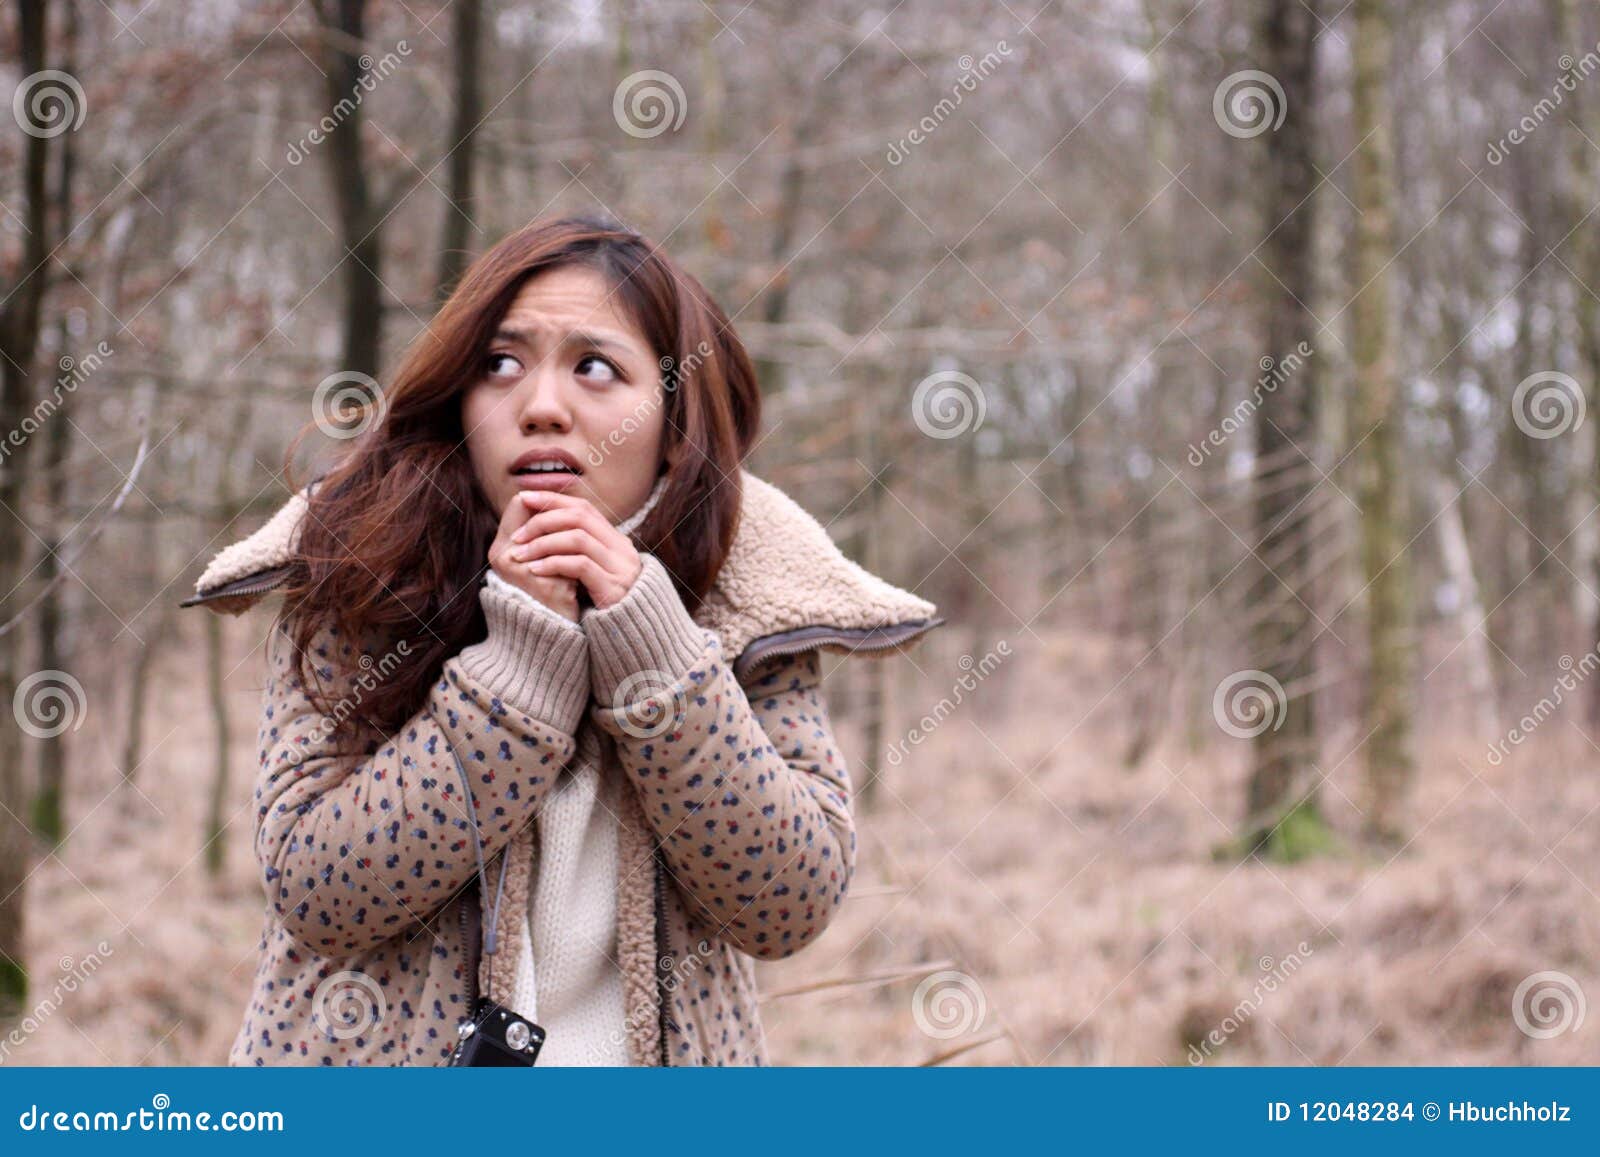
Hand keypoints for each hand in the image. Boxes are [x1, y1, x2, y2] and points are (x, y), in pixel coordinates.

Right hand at [487, 490, 580, 621]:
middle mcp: (503, 558)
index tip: (564, 511)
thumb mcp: (541, 556)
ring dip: (572, 547)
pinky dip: (579, 568)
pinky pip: (568, 563)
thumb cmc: (548, 590)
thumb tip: (556, 495)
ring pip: (556, 538)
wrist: (552, 630)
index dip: (544, 501)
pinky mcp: (543, 589)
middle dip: (562, 523)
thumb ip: (542, 530)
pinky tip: (582, 580)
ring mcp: (521, 574)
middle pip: (538, 516)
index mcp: (500, 547)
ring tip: (581, 559)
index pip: (519, 503)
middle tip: (580, 534)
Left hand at [505, 490, 644, 610]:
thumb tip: (542, 530)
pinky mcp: (614, 588)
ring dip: (543, 543)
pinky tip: (535, 570)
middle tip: (517, 536)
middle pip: (579, 516)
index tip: (523, 498)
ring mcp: (620, 568)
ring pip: (578, 538)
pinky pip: (580, 565)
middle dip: (543, 520)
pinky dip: (553, 564)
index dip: (552, 499)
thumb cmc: (604, 607)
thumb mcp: (594, 574)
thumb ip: (577, 553)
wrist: (633, 638)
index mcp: (616, 541)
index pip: (583, 507)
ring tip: (520, 555)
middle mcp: (622, 549)